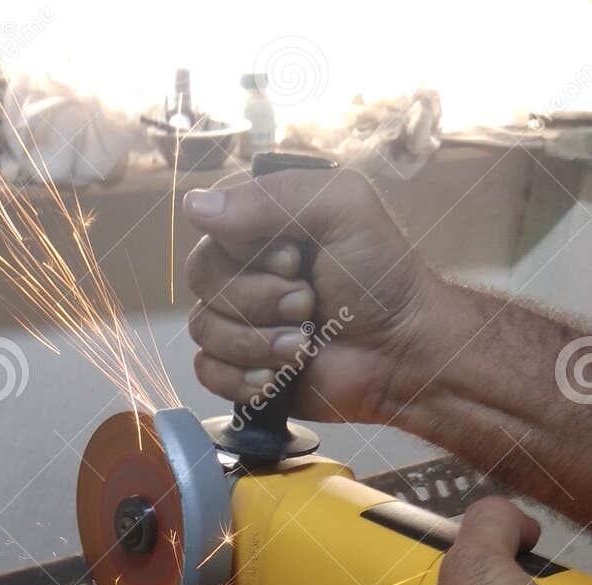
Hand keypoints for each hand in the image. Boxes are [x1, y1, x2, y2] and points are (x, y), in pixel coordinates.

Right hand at [184, 166, 433, 423]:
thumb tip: (193, 205)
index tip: (297, 261)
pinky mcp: (243, 369)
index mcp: (262, 225)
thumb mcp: (342, 207)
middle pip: (202, 279)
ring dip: (257, 343)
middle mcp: (246, 270)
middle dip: (257, 299)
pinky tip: (276, 377)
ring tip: (303, 346)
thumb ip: (273, 196)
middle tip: (308, 305)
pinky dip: (239, 378)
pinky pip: (207, 372)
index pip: (212, 228)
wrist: (401, 353)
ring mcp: (242, 322)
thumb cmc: (381, 276)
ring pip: (203, 328)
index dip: (248, 252)